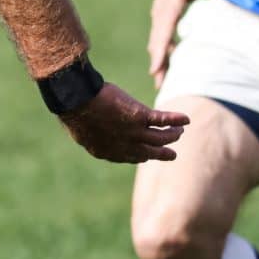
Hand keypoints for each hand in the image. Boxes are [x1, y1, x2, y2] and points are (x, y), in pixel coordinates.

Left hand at [58, 83, 188, 162]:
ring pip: (161, 138)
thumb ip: (90, 135)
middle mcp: (125, 146)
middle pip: (151, 152)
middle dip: (163, 154)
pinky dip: (175, 120)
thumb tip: (88, 133)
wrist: (76, 101)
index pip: (131, 157)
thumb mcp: (80, 130)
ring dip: (172, 135)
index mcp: (109, 152)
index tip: (147, 155)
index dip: (142, 156)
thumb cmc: (73, 111)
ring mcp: (134, 132)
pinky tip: (186, 119)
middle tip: (172, 154)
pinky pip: (162, 120)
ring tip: (179, 131)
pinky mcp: (140, 116)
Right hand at [147, 0, 200, 87]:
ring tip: (161, 79)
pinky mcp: (165, 14)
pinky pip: (163, 37)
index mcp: (167, 12)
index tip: (155, 72)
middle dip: (158, 66)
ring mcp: (161, 16)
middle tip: (159, 87)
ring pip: (159, 43)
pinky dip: (165, 50)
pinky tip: (171, 57)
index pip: (161, 37)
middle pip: (157, 46)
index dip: (158, 56)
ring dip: (160, 60)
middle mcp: (161, 16)